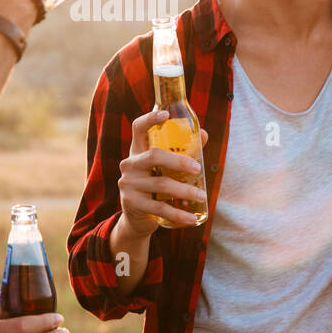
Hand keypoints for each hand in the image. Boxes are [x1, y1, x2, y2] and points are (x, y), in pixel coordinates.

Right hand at [116, 110, 208, 237]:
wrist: (138, 218)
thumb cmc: (156, 186)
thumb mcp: (165, 168)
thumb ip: (182, 151)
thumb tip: (203, 135)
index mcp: (137, 150)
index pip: (138, 128)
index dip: (150, 119)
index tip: (166, 114)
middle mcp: (129, 164)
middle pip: (154, 156)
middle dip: (178, 161)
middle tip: (197, 169)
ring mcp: (128, 184)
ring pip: (161, 184)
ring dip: (185, 191)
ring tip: (202, 196)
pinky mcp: (132, 203)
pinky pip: (159, 208)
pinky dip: (178, 214)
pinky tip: (192, 218)